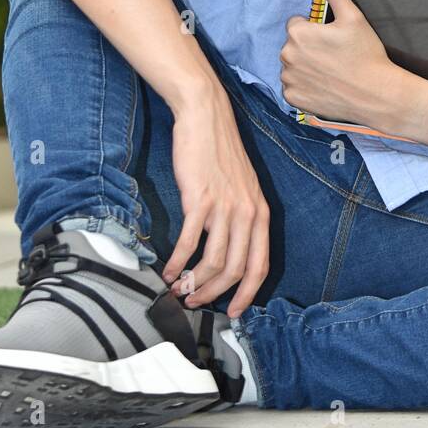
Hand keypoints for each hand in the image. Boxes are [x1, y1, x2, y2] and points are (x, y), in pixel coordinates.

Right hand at [162, 82, 270, 319]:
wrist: (206, 117)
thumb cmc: (220, 153)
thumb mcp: (242, 187)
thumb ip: (239, 218)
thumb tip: (228, 252)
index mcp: (260, 213)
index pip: (260, 265)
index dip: (247, 294)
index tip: (234, 311)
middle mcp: (246, 213)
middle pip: (235, 270)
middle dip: (214, 294)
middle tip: (195, 303)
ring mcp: (224, 206)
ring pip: (212, 261)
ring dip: (194, 282)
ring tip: (179, 290)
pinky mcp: (199, 199)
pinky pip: (189, 242)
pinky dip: (177, 262)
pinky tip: (168, 270)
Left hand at [279, 0, 393, 123]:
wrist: (376, 95)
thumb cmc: (365, 55)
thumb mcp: (352, 15)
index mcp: (298, 34)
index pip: (297, 24)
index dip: (316, 30)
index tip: (333, 39)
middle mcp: (288, 56)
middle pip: (294, 45)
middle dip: (309, 47)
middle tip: (335, 55)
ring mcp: (290, 80)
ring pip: (293, 66)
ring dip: (306, 66)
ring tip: (331, 71)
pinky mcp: (294, 99)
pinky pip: (293, 87)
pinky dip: (305, 86)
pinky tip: (324, 85)